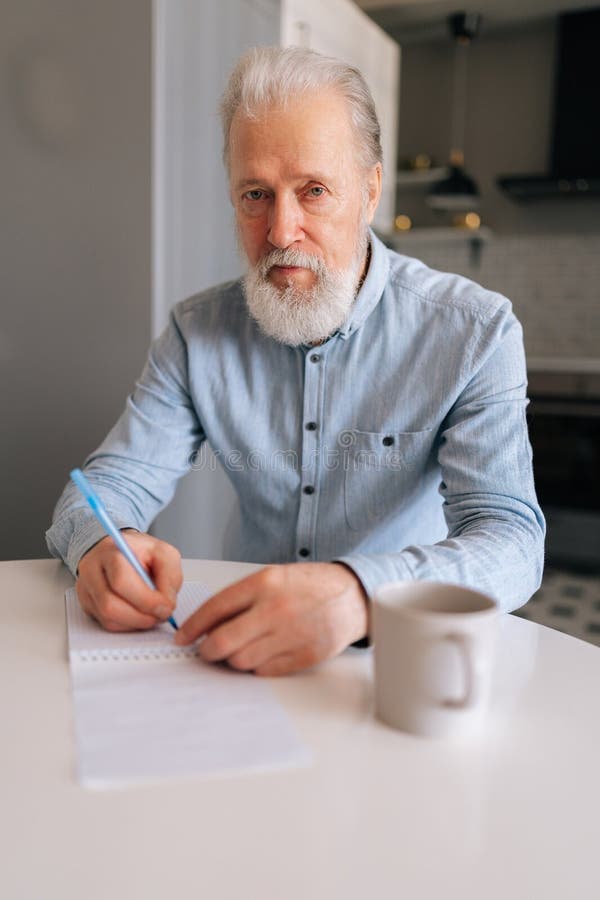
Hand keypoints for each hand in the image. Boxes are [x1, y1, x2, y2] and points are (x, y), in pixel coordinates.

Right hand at [76, 531, 182, 631]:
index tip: (166, 607)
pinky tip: (139, 614)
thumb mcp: (163, 554)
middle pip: (109, 605)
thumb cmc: (141, 552)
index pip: (121, 581)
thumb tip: (166, 603)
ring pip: (107, 618)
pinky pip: (106, 623)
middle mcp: (92, 570)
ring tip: (152, 615)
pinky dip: (128, 624)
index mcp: (111, 551)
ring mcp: (86, 588)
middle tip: (161, 615)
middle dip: (141, 616)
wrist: (119, 551)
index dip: (146, 600)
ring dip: (135, 623)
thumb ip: (170, 576)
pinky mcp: (87, 603)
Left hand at [174, 562, 368, 675]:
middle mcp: (276, 609)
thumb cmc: (309, 585)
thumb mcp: (272, 577)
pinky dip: (257, 667)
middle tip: (206, 651)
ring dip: (233, 659)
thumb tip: (206, 625)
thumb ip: (241, 598)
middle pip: (223, 642)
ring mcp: (292, 634)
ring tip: (240, 650)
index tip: (183, 638)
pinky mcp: (305, 655)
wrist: (351, 595)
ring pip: (241, 661)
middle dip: (208, 651)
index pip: (215, 608)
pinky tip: (262, 654)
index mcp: (264, 584)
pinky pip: (264, 671)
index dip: (193, 627)